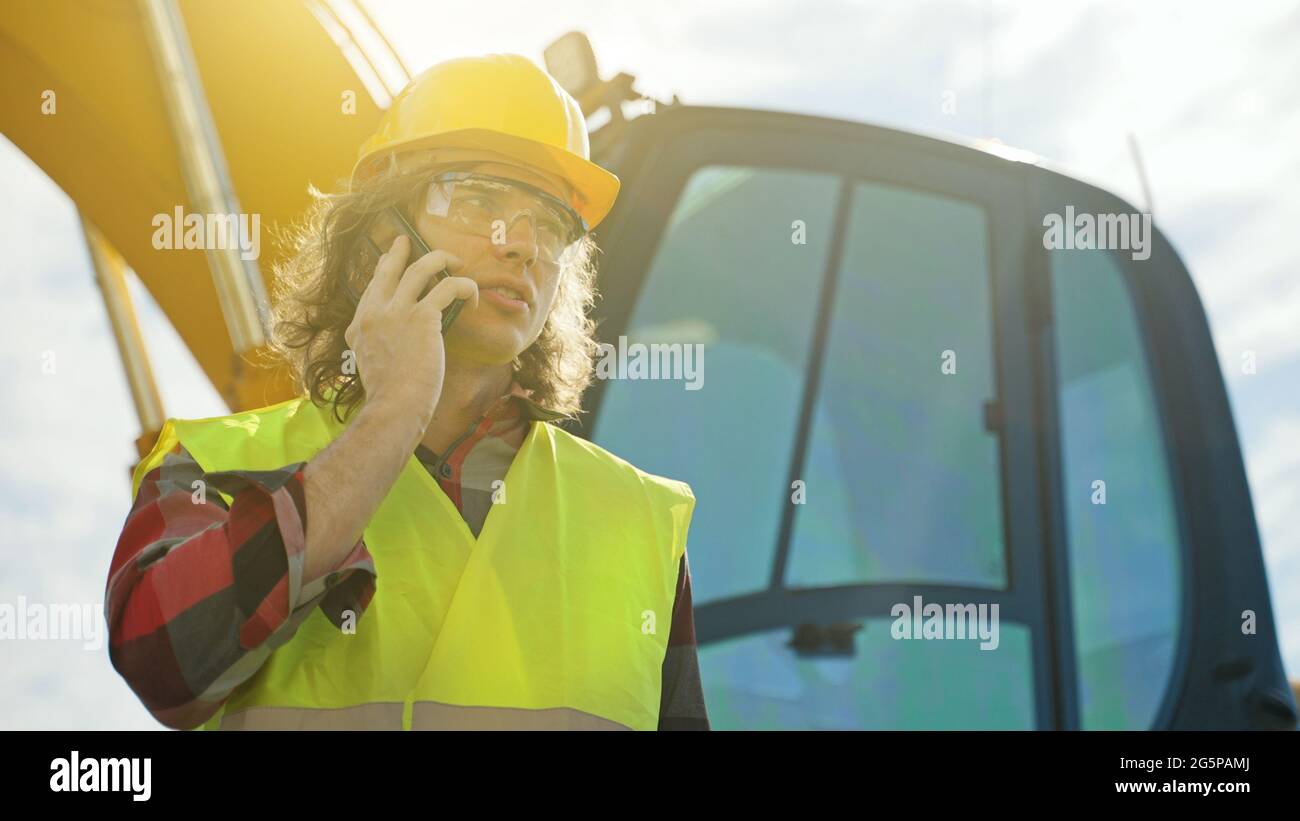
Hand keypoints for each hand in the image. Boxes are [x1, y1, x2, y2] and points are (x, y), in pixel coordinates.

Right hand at [344, 234, 477, 438]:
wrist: (394, 406)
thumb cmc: (388, 396)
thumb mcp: (368, 365)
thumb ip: (373, 346)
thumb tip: (390, 339)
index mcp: (359, 325)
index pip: (372, 288)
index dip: (383, 272)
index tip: (389, 263)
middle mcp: (374, 312)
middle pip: (388, 270)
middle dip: (398, 251)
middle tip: (406, 240)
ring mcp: (396, 312)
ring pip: (420, 269)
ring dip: (440, 260)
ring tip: (456, 262)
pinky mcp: (422, 317)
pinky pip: (448, 288)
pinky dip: (464, 287)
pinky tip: (472, 297)